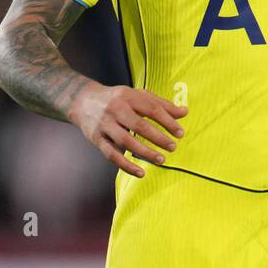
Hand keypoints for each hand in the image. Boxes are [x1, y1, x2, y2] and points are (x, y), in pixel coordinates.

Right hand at [68, 82, 187, 177]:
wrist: (82, 100)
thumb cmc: (117, 98)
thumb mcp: (137, 95)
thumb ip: (161, 104)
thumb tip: (184, 112)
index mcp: (128, 96)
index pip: (151, 109)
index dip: (167, 121)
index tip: (180, 133)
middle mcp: (116, 109)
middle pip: (139, 125)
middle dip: (158, 137)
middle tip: (173, 147)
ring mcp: (105, 124)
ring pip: (126, 141)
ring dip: (144, 152)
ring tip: (161, 160)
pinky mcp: (96, 139)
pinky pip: (111, 154)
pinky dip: (126, 165)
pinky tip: (140, 172)